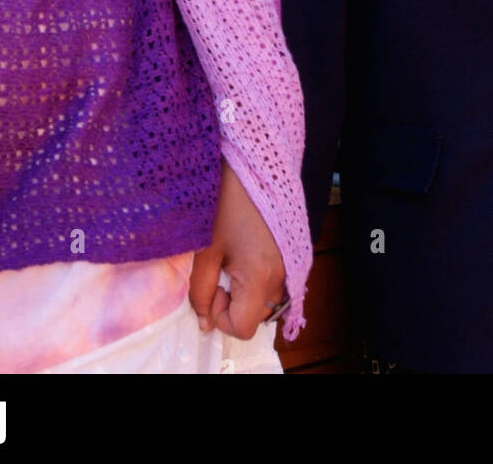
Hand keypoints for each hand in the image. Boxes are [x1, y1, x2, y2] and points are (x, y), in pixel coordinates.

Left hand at [189, 160, 286, 340]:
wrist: (252, 165)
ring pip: (265, 300)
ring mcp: (290, 264)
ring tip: (232, 258)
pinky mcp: (291, 253)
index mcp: (259, 276)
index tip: (212, 285)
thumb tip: (204, 323)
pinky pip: (275, 282)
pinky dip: (258, 278)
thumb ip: (200, 292)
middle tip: (219, 269)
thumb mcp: (205, 249)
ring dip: (245, 291)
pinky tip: (245, 252)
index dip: (220, 316)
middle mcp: (281, 275)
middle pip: (256, 316)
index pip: (243, 328)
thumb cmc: (224, 203)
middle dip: (233, 303)